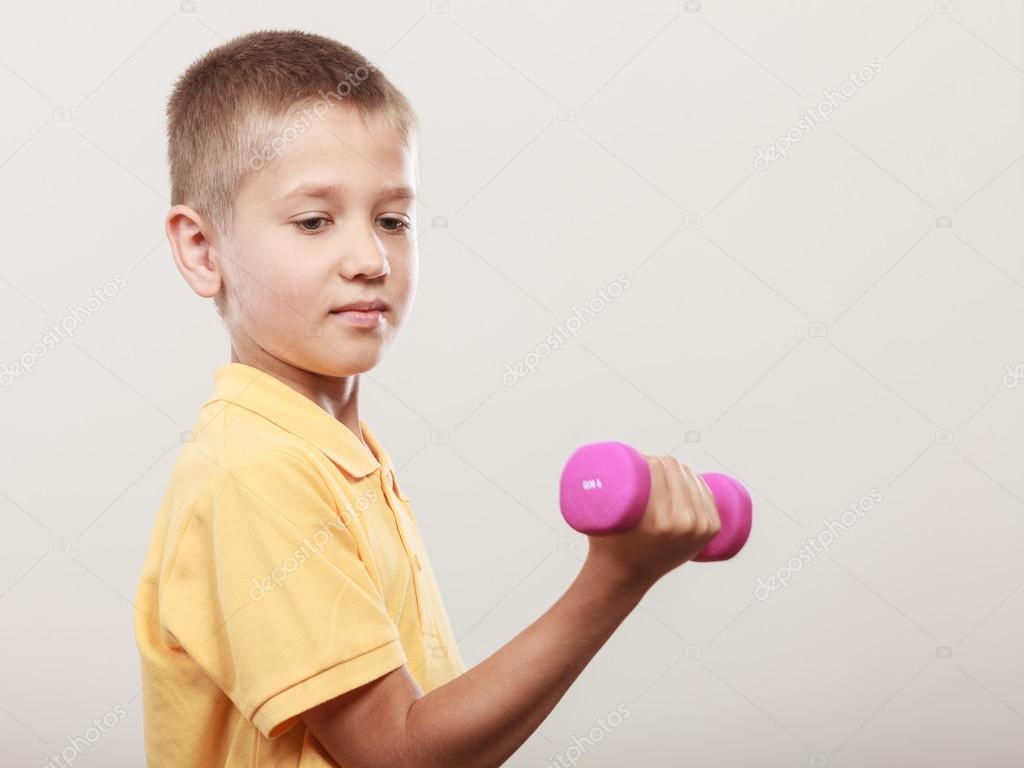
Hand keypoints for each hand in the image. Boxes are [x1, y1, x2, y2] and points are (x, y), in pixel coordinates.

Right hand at [583, 454, 720, 591]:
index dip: (647, 458)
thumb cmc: (606, 544)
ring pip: (692, 478)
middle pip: (676, 471)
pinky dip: (697, 482)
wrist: (626, 577)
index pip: (659, 469)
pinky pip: (707, 494)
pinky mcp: (709, 531)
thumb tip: (596, 456)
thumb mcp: (601, 517)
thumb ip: (594, 489)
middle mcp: (683, 523)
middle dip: (660, 461)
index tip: (636, 459)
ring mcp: (700, 528)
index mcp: (658, 520)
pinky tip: (687, 476)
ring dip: (677, 470)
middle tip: (646, 466)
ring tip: (661, 471)